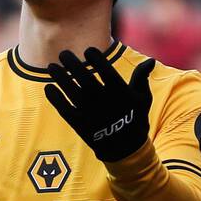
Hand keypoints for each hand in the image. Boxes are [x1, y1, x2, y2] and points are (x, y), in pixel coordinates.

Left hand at [43, 48, 156, 162]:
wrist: (126, 150)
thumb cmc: (135, 120)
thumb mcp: (143, 99)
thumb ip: (142, 79)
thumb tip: (151, 61)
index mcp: (120, 92)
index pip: (105, 69)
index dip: (96, 57)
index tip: (88, 50)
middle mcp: (103, 101)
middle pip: (84, 77)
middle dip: (72, 63)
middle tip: (63, 53)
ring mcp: (90, 113)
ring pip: (71, 91)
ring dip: (60, 78)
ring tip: (51, 67)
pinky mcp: (80, 125)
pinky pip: (65, 109)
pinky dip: (56, 99)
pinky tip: (49, 88)